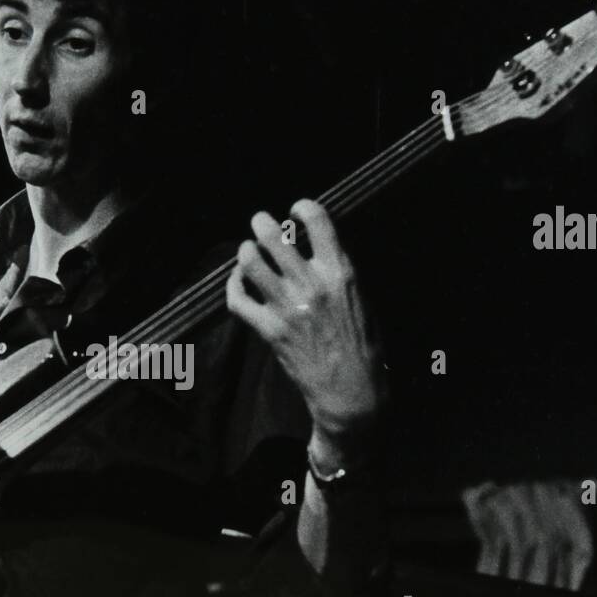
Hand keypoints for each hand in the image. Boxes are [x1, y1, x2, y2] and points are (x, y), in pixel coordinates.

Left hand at [226, 199, 386, 455]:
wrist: (351, 389)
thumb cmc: (362, 345)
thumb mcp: (362, 298)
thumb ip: (338, 271)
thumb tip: (318, 247)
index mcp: (340, 273)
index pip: (318, 221)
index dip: (302, 207)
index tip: (296, 208)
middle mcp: (312, 284)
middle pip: (275, 237)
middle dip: (263, 223)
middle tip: (260, 221)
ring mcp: (287, 307)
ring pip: (252, 263)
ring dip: (246, 252)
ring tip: (248, 250)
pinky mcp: (269, 329)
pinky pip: (239, 300)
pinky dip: (233, 287)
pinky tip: (237, 282)